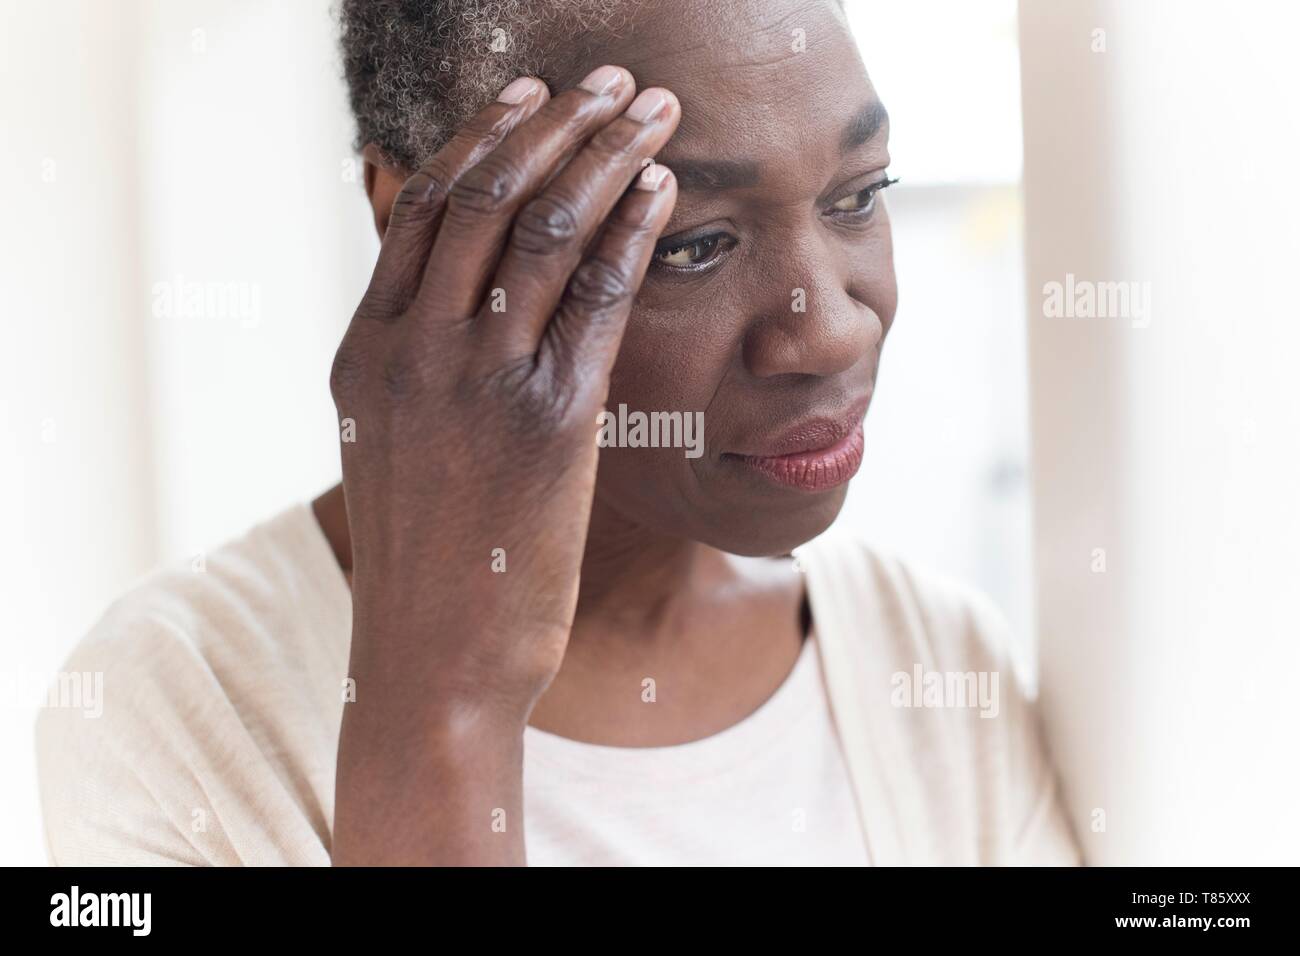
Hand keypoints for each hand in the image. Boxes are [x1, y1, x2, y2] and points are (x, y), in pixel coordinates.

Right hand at [330, 67, 679, 864]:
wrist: (434, 658)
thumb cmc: (425, 558)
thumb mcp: (394, 446)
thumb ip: (417, 364)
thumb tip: (462, 294)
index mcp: (366, 350)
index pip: (424, 209)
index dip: (483, 139)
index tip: (530, 97)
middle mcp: (411, 349)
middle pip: (486, 197)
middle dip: (555, 124)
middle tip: (607, 81)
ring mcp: (476, 381)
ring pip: (542, 229)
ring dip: (604, 156)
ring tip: (649, 111)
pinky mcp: (547, 420)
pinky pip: (595, 297)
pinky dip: (630, 231)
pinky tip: (660, 191)